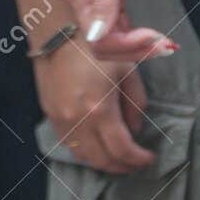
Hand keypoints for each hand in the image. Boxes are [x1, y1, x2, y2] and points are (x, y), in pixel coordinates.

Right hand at [33, 41, 152, 173]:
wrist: (56, 33)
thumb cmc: (96, 48)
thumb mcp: (127, 71)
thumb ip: (136, 104)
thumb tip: (135, 130)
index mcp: (100, 110)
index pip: (122, 150)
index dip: (138, 159)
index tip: (149, 158)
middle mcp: (78, 121)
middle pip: (102, 160)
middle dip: (122, 166)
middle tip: (135, 163)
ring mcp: (61, 120)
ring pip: (83, 157)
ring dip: (103, 163)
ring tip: (118, 159)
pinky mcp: (50, 115)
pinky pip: (69, 144)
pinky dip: (86, 152)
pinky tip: (97, 147)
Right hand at [70, 0, 173, 61]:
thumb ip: (106, 4)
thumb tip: (96, 36)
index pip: (100, 39)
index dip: (128, 45)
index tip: (156, 37)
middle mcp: (84, 3)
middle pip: (105, 45)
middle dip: (135, 50)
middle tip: (166, 46)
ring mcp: (96, 1)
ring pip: (113, 39)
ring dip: (137, 46)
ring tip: (164, 43)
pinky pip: (118, 27)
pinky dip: (135, 35)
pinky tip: (151, 34)